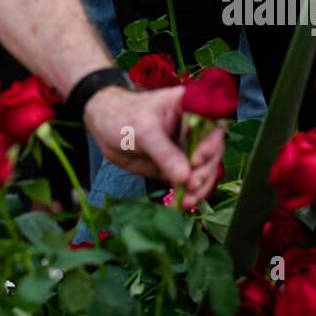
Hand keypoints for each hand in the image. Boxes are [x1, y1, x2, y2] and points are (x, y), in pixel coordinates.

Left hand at [84, 85, 225, 207]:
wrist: (102, 127)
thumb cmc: (123, 116)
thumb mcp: (144, 131)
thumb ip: (164, 153)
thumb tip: (185, 177)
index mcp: (191, 110)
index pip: (213, 127)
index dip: (210, 145)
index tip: (196, 161)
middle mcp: (194, 131)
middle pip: (211, 154)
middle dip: (205, 172)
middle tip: (191, 185)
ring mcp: (185, 150)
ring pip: (201, 172)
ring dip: (197, 189)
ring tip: (186, 201)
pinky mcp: (175, 168)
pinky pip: (186, 183)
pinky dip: (184, 195)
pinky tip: (178, 205)